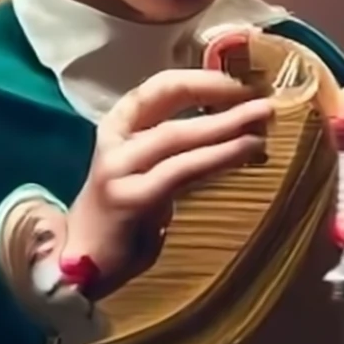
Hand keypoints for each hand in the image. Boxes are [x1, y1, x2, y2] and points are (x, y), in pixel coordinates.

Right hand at [62, 69, 272, 300]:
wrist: (81, 265)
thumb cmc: (122, 216)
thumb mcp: (145, 169)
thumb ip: (175, 147)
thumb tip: (232, 124)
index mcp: (117, 125)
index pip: (160, 86)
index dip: (201, 78)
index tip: (239, 81)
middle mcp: (115, 140)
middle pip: (171, 100)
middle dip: (220, 93)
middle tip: (261, 96)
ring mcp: (120, 168)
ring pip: (180, 134)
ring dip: (226, 124)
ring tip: (262, 121)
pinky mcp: (134, 199)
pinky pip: (184, 170)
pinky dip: (219, 157)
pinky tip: (247, 152)